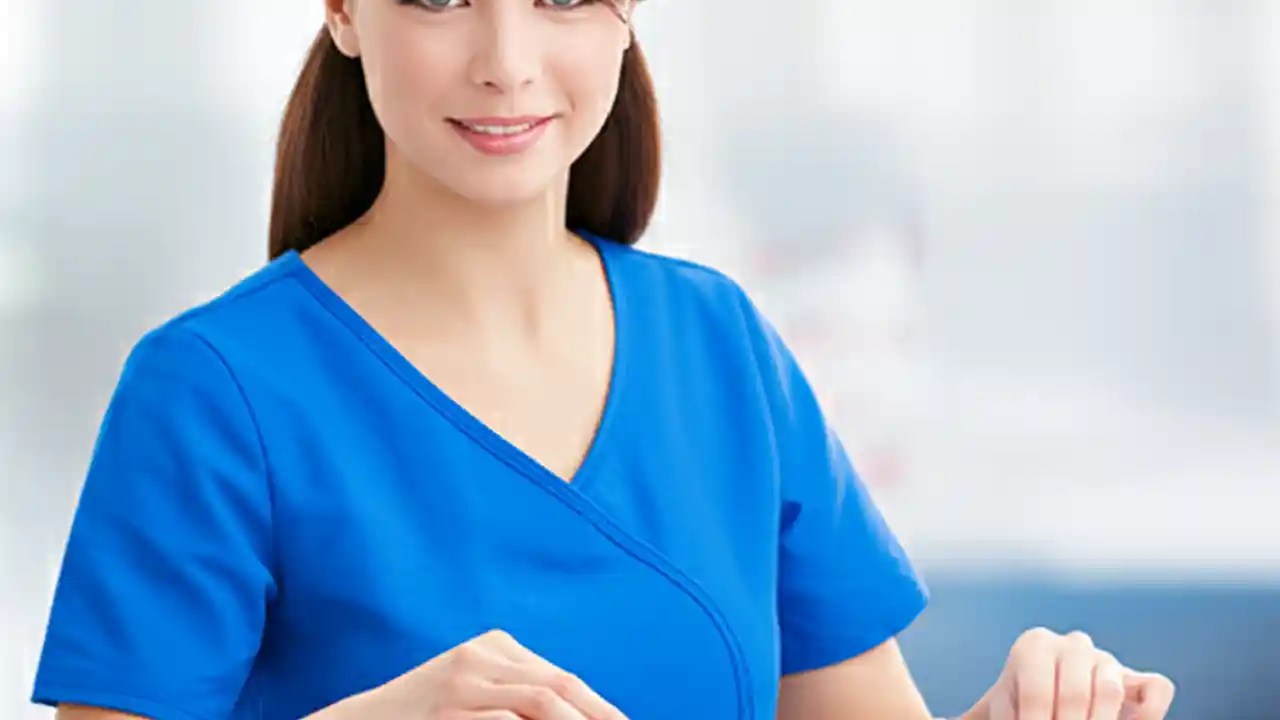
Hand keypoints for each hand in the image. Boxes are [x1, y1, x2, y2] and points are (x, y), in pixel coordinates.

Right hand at [332, 629, 627, 719]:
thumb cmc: (426, 717)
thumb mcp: (475, 695)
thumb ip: (517, 697)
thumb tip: (577, 713)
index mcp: (497, 646)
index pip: (564, 679)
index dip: (600, 709)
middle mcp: (482, 655)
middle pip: (559, 687)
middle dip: (598, 716)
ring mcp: (463, 681)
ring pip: (541, 701)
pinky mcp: (449, 709)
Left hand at [962, 627, 1174, 719]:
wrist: (1043, 704)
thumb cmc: (1020, 711)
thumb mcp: (1001, 712)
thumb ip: (992, 715)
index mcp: (1033, 645)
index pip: (1034, 690)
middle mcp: (1073, 643)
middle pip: (1073, 692)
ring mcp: (1108, 658)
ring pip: (1112, 689)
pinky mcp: (1140, 678)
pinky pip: (1157, 688)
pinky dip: (1149, 714)